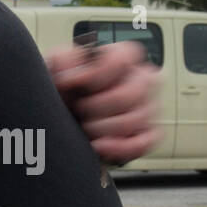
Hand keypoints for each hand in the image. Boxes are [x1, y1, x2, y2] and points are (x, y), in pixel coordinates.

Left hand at [46, 40, 161, 164]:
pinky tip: (100, 145)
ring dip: (103, 128)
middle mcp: (141, 81)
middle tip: (80, 110)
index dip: (98, 73)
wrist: (64, 122)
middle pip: (129, 94)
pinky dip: (120, 147)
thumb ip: (63, 61)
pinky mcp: (148, 134)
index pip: (124, 58)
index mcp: (123, 59)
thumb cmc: (68, 94)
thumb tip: (71, 72)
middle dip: (97, 107)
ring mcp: (148, 108)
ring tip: (86, 127)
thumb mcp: (58, 71)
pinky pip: (144, 143)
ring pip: (135, 120)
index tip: (76, 83)